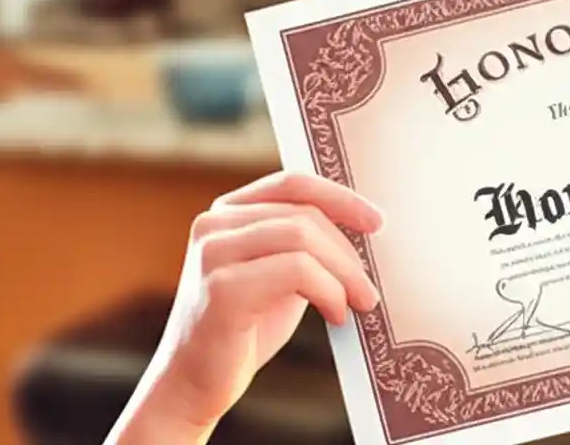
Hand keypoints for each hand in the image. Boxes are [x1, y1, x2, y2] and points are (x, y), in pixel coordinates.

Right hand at [108, 171, 382, 443]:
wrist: (192, 385)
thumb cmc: (241, 332)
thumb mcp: (277, 276)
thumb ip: (303, 248)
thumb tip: (362, 232)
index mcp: (225, 213)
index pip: (292, 184)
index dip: (340, 197)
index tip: (377, 222)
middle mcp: (213, 225)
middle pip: (304, 214)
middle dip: (347, 251)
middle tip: (369, 290)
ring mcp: (214, 253)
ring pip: (302, 238)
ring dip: (343, 273)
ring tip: (357, 303)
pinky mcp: (223, 287)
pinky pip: (297, 271)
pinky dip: (329, 291)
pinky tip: (335, 315)